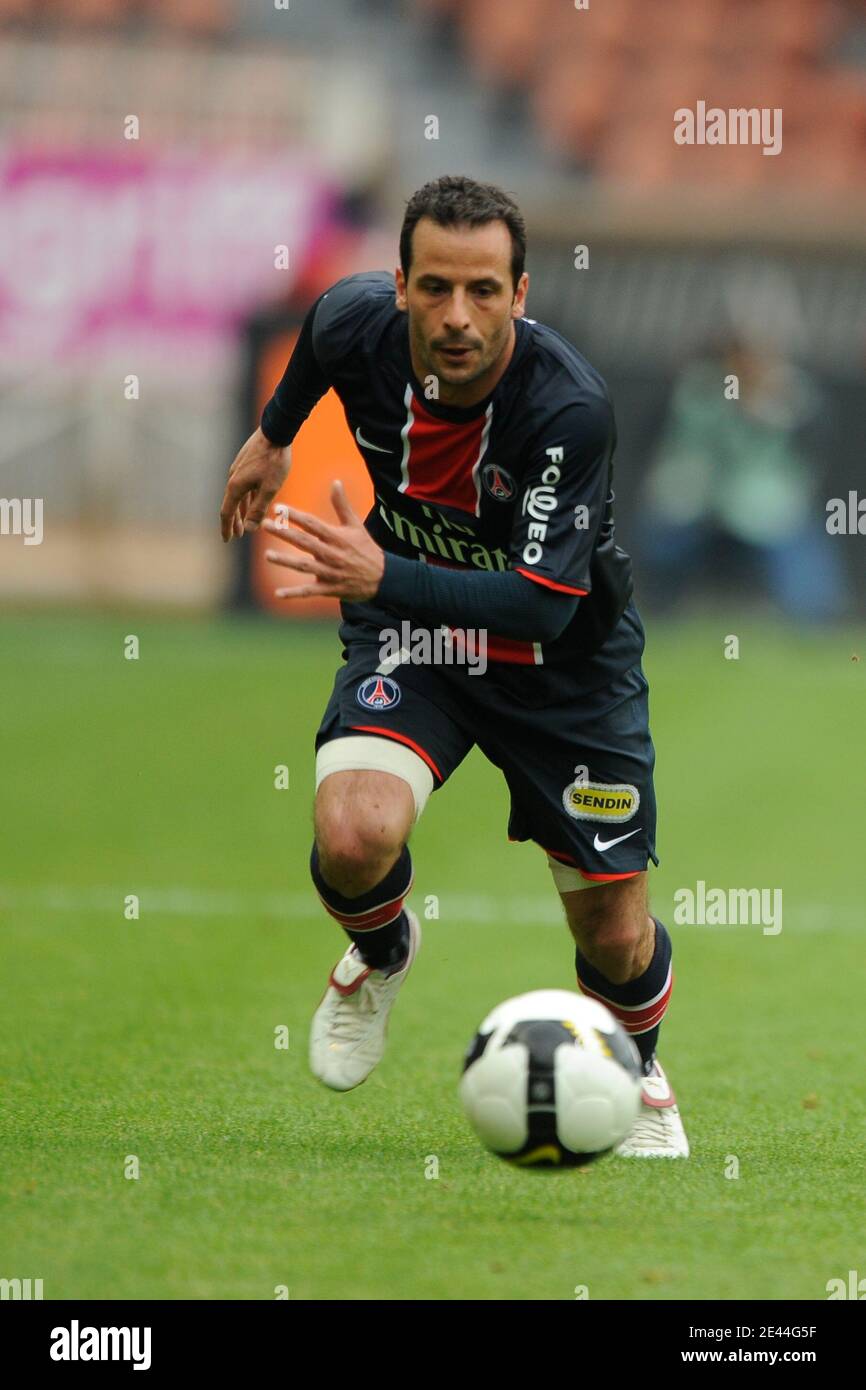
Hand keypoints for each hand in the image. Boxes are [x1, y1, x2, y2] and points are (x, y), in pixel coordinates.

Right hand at [220, 427, 290, 541]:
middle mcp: (233, 477)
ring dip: (241, 510)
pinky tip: (253, 501)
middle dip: (234, 521)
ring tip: (245, 522)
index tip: (227, 540)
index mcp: (236, 486)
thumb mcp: (270, 489)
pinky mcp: (246, 463)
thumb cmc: (274, 461)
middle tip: (238, 535)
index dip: (227, 527)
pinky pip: (243, 485)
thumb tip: (250, 528)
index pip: (227, 512)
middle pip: (231, 504)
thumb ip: (258, 509)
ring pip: (238, 495)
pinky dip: (246, 497)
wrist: (276, 431)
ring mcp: (238, 469)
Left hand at [262, 480, 384, 601]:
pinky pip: (310, 591)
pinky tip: (278, 594)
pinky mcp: (330, 588)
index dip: (295, 515)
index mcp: (337, 537)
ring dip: (286, 561)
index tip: (278, 508)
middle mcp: (332, 554)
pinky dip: (294, 593)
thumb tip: (335, 482)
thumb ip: (342, 505)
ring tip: (267, 555)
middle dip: (284, 533)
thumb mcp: (356, 525)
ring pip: (304, 566)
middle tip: (265, 525)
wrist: (383, 578)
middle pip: (305, 542)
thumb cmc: (366, 549)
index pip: (313, 524)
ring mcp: (330, 572)